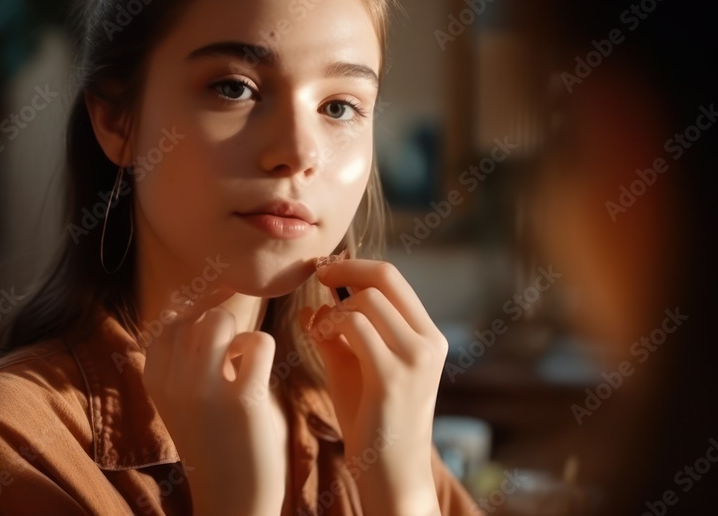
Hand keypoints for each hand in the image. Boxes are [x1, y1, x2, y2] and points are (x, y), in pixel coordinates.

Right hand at [142, 287, 285, 515]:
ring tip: (242, 366)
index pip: (168, 321)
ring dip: (240, 336)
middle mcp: (174, 383)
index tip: (212, 344)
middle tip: (232, 359)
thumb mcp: (180, 399)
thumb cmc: (212, 441)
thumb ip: (178, 356)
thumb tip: (183, 299)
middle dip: (221, 327)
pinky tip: (257, 380)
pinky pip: (258, 341)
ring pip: (222, 319)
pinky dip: (263, 353)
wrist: (232, 502)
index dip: (195, 318)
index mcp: (155, 381)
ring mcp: (206, 391)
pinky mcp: (244, 400)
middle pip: (196, 316)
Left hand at [299, 259, 447, 514]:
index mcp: (428, 336)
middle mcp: (429, 342)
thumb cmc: (371, 421)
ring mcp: (415, 359)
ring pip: (367, 300)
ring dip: (334, 308)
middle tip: (316, 275)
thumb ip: (336, 334)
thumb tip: (310, 305)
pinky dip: (330, 325)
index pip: (393, 278)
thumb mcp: (353, 367)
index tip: (325, 268)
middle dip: (344, 269)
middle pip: (384, 277)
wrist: (390, 474)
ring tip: (321, 332)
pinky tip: (320, 340)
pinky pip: (356, 326)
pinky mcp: (394, 377)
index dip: (355, 265)